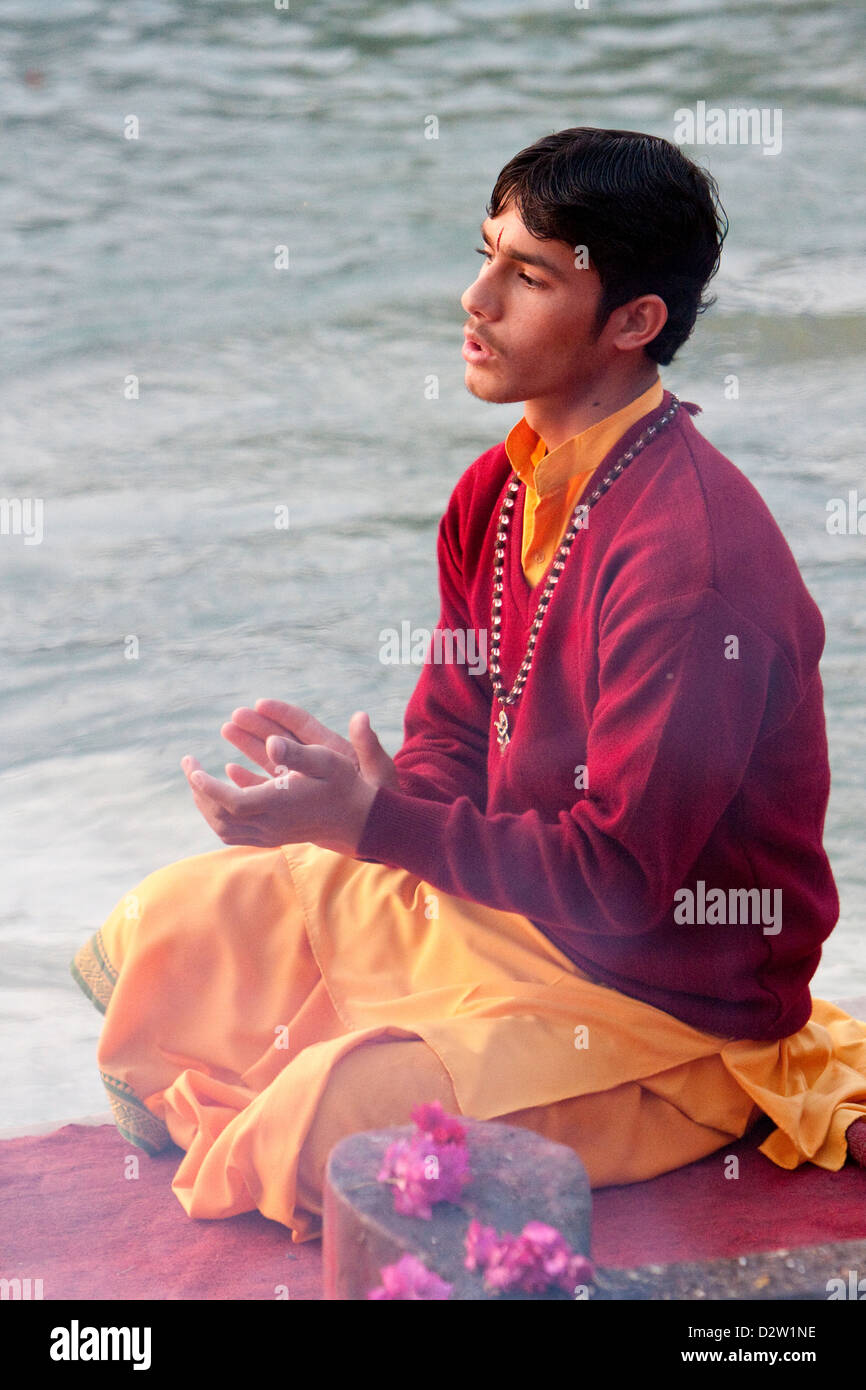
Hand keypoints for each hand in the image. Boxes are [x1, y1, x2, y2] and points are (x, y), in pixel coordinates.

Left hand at [181, 733, 377, 854]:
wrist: (360, 818)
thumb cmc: (344, 784)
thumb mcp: (326, 760)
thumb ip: (296, 752)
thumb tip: (271, 743)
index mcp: (279, 805)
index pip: (230, 803)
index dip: (206, 787)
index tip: (193, 767)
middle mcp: (271, 825)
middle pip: (221, 817)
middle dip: (199, 792)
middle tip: (190, 765)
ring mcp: (271, 835)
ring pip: (224, 830)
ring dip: (206, 806)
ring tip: (198, 781)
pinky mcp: (273, 838)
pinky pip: (236, 834)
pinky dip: (219, 816)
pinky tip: (219, 794)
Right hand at [221, 699, 399, 792]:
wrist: (382, 826)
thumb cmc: (384, 797)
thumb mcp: (379, 770)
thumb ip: (368, 746)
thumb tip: (361, 717)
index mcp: (332, 750)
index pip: (302, 726)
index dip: (281, 713)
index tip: (259, 703)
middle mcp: (314, 763)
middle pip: (280, 740)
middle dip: (257, 727)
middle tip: (234, 717)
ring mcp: (303, 781)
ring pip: (270, 760)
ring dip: (248, 747)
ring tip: (227, 730)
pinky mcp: (296, 800)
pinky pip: (267, 788)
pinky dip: (249, 779)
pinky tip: (230, 770)